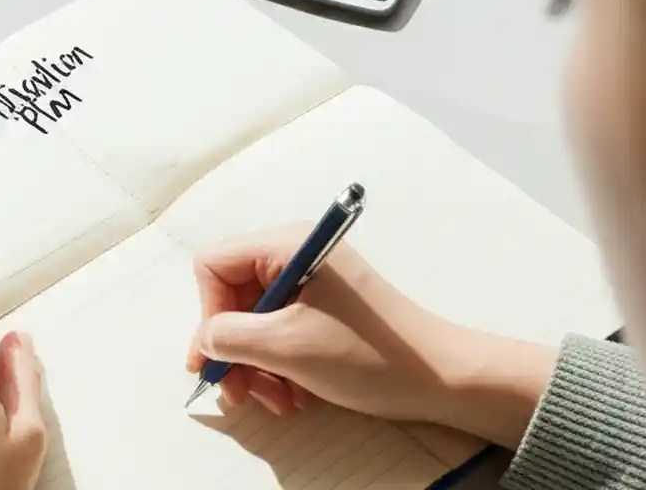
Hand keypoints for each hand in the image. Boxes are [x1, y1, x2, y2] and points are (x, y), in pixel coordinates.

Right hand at [186, 225, 557, 448]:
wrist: (441, 378)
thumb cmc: (368, 355)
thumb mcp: (286, 346)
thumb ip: (229, 336)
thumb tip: (204, 338)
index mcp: (287, 245)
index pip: (214, 266)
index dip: (207, 314)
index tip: (216, 359)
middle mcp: (297, 254)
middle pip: (233, 296)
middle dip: (233, 350)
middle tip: (241, 395)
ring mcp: (313, 282)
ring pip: (256, 321)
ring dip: (256, 365)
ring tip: (277, 401)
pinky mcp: (326, 308)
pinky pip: (282, 331)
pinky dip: (279, 366)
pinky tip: (295, 394)